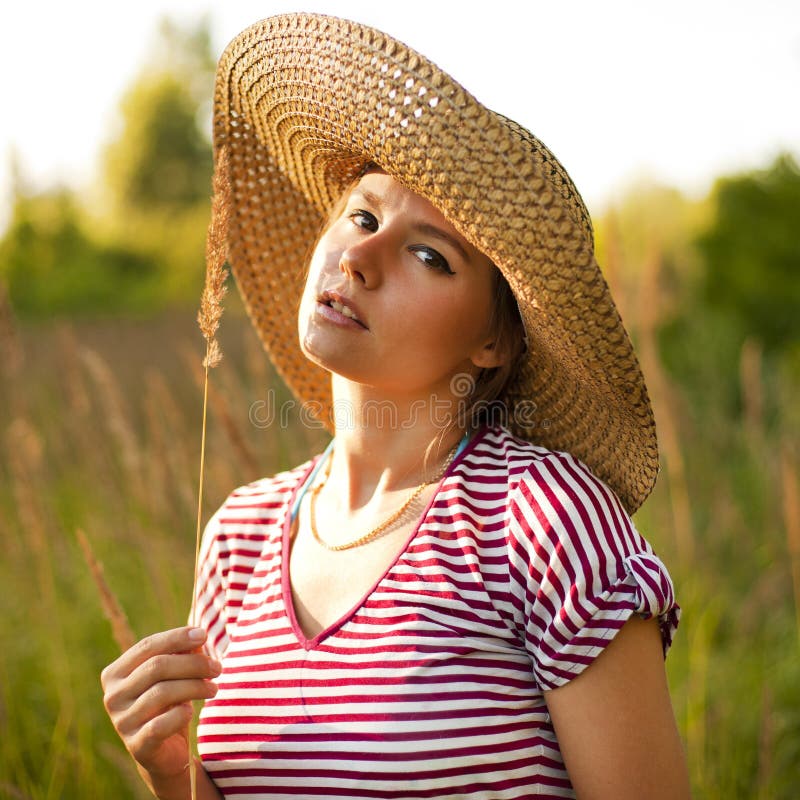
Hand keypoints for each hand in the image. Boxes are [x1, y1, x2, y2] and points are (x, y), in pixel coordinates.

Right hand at [101, 626, 220, 783]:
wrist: (166, 752)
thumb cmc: (170, 703)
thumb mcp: (175, 674)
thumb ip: (183, 653)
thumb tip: (197, 638)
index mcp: (115, 673)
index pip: (147, 646)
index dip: (177, 637)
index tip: (204, 635)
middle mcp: (113, 696)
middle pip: (157, 667)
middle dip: (193, 664)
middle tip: (217, 668)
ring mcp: (121, 722)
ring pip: (162, 692)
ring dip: (195, 687)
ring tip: (213, 688)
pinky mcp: (136, 745)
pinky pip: (162, 724)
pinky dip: (182, 714)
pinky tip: (191, 711)